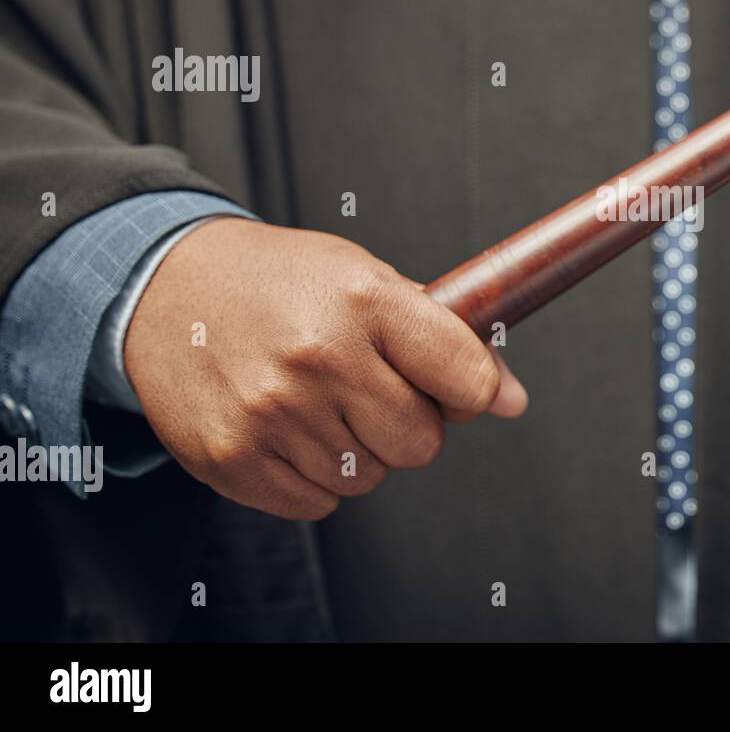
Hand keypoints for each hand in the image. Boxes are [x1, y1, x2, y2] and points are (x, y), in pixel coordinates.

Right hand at [124, 218, 526, 519]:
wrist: (164, 285)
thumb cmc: (280, 282)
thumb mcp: (368, 279)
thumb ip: (446, 338)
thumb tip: (511, 399)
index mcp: (365, 301)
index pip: (467, 377)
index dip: (474, 391)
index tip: (460, 389)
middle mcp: (319, 356)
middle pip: (421, 444)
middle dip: (409, 424)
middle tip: (370, 388)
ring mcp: (272, 411)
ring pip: (368, 477)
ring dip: (356, 449)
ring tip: (318, 400)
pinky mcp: (232, 457)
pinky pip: (318, 504)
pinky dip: (313, 477)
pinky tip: (288, 427)